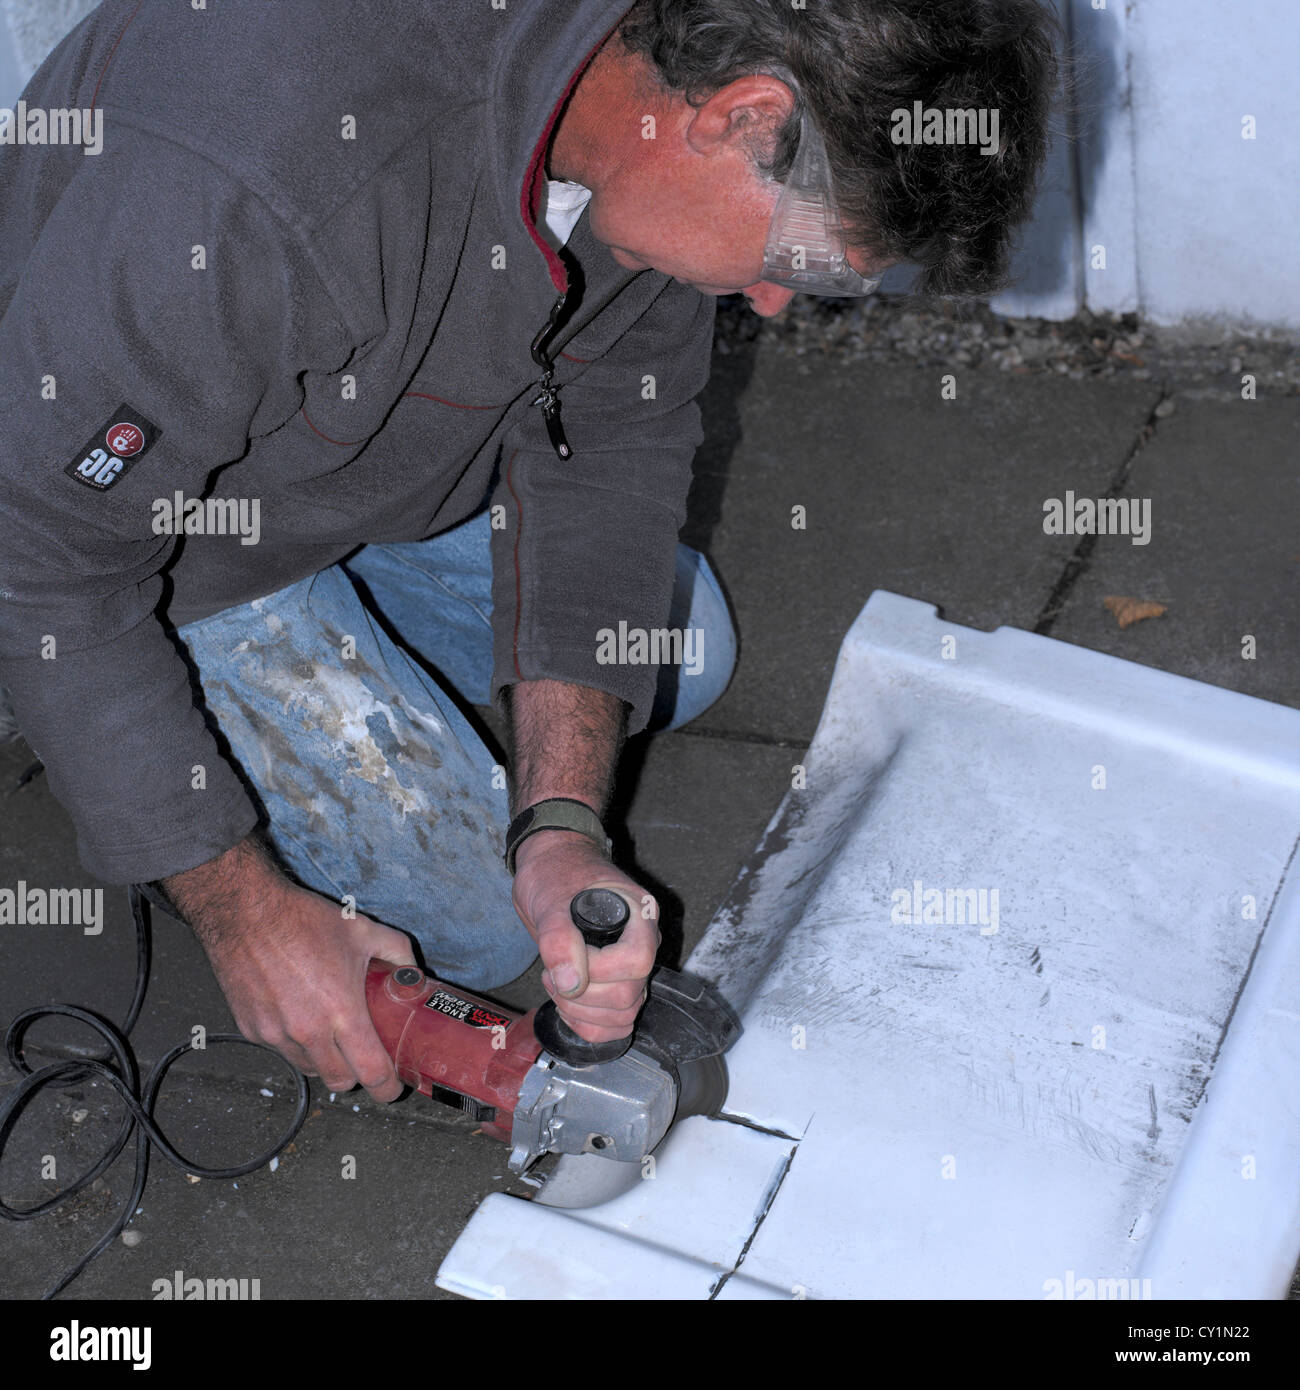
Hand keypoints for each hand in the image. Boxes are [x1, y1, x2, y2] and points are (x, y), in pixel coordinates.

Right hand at [165, 839, 415, 1100]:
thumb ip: (397, 953)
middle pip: (340, 1081)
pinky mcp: (252, 1031)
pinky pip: (282, 1051)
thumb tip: (414, 973)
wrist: (245, 913)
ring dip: (325, 1060)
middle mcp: (308, 1032)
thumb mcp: (364, 930)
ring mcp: (276, 1035)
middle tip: (365, 1055)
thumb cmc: (304, 921)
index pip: (370, 1072)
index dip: (387, 1087)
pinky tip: (301, 1015)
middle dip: (357, 1075)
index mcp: (342, 1012)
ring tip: (333, 1032)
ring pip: (309, 1069)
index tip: (393, 1085)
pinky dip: (296, 1044)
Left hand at [512, 830, 659, 1044]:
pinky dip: (588, 1024)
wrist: (552, 869)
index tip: (568, 958)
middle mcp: (643, 942)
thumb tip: (570, 982)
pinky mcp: (616, 983)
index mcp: (639, 914)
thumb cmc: (555, 874)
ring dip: (582, 1012)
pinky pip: (615, 1023)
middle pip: (629, 994)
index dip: (600, 969)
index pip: (638, 960)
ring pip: (624, 1014)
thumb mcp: (550, 900)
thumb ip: (558, 939)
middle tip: (552, 974)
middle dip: (582, 995)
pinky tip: (566, 1002)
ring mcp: (631, 965)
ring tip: (556, 983)